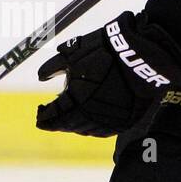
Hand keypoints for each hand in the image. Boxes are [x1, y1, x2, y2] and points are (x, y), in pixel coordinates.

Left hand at [36, 10, 180, 136]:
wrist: (141, 55)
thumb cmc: (104, 51)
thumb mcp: (72, 53)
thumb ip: (53, 66)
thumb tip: (41, 76)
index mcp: (74, 102)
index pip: (52, 117)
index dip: (43, 115)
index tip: (39, 112)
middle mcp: (90, 117)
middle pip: (67, 126)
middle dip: (58, 120)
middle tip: (52, 114)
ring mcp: (108, 122)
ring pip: (85, 130)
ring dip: (75, 124)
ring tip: (71, 114)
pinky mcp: (123, 123)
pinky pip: (102, 130)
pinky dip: (93, 125)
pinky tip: (90, 116)